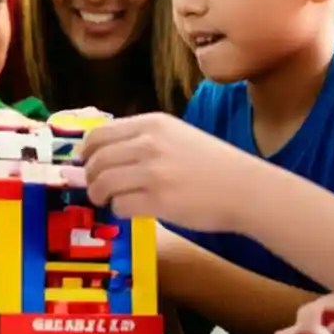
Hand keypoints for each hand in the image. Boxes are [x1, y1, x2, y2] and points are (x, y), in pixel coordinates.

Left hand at [80, 112, 268, 229]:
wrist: (246, 189)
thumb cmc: (213, 164)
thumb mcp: (177, 135)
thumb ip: (144, 138)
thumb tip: (105, 152)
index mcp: (152, 124)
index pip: (99, 134)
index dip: (87, 152)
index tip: (88, 164)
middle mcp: (149, 143)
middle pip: (96, 160)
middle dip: (90, 177)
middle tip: (96, 187)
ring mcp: (153, 172)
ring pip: (102, 183)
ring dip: (99, 195)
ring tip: (107, 201)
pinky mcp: (158, 200)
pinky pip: (120, 205)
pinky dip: (119, 210)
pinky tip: (129, 210)